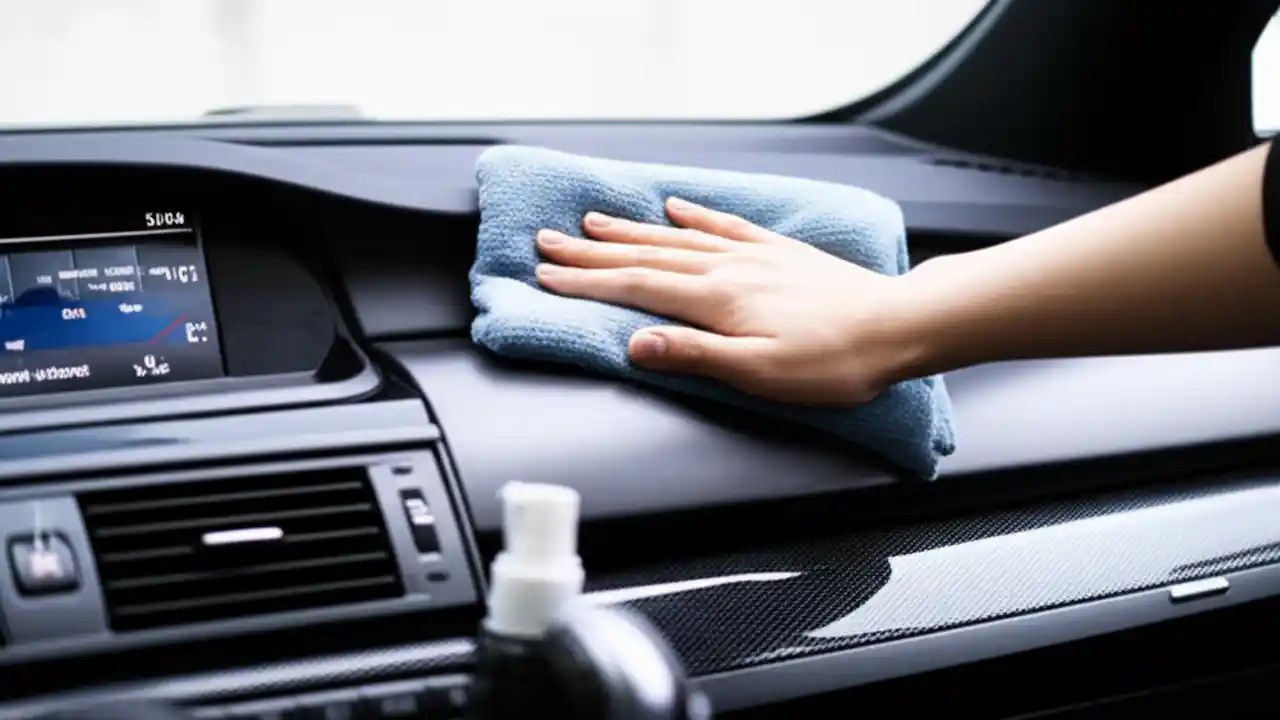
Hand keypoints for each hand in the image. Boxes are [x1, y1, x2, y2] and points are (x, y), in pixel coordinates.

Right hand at [534, 197, 925, 404]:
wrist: (896, 326)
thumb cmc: (832, 362)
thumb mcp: (759, 373)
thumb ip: (694, 355)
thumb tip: (635, 343)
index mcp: (717, 300)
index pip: (636, 287)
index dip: (587, 283)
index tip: (546, 276)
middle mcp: (728, 268)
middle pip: (646, 255)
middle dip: (592, 252)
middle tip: (548, 242)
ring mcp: (753, 255)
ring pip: (677, 236)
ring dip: (630, 230)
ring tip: (593, 221)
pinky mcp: (778, 252)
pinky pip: (725, 225)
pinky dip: (694, 214)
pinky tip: (674, 205)